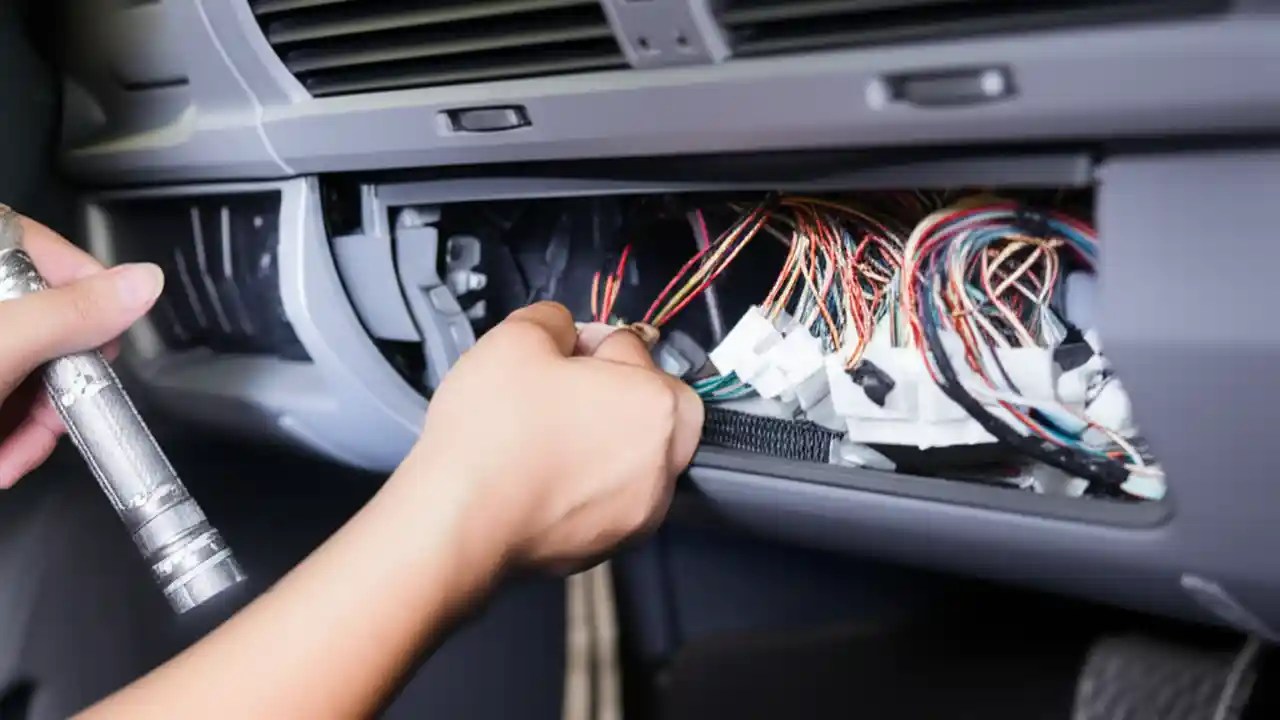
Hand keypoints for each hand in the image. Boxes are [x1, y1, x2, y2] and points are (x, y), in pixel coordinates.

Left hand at [0, 214, 163, 487]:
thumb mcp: (3, 344)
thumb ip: (73, 313)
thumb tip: (147, 280)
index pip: (41, 247)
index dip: (80, 299)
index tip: (92, 343)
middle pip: (40, 322)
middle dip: (54, 387)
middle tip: (49, 423)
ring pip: (23, 368)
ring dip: (31, 424)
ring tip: (12, 458)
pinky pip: (4, 394)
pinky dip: (6, 433)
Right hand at [397, 302, 702, 572]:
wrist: (461, 521)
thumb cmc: (495, 430)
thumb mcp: (516, 337)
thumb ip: (554, 320)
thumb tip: (564, 329)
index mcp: (655, 402)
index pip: (631, 347)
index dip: (590, 340)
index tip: (559, 351)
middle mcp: (663, 460)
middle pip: (657, 406)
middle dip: (622, 390)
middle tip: (569, 391)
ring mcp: (643, 509)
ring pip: (639, 456)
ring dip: (609, 438)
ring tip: (552, 436)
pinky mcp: (614, 544)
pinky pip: (615, 497)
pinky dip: (592, 482)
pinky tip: (548, 475)